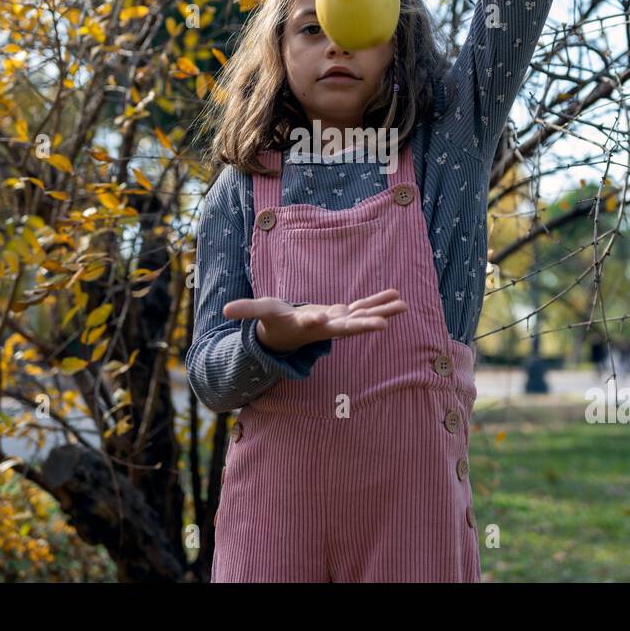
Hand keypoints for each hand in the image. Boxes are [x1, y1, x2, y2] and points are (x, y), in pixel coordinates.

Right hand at [223, 288, 407, 353]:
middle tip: (382, 326)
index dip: (315, 321)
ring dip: (381, 311)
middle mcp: (326, 328)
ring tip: (404, 305)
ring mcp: (337, 322)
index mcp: (305, 326)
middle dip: (363, 324)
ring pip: (362, 316)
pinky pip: (364, 307)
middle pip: (345, 327)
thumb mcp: (261, 313)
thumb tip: (225, 310)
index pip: (310, 324)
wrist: (287, 334)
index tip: (322, 317)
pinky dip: (378, 302)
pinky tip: (396, 296)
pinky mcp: (343, 315)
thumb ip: (246, 309)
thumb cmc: (273, 323)